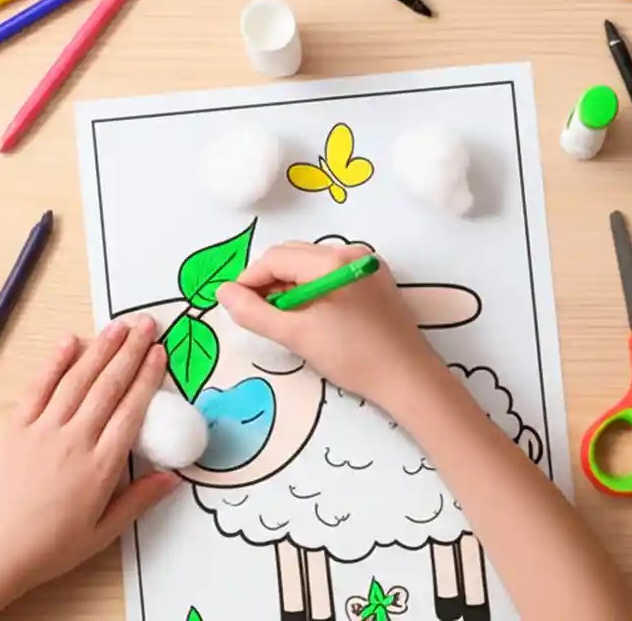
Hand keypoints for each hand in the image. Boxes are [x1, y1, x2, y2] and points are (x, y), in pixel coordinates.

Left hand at [0, 316, 179, 620]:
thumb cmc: (53, 545)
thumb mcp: (105, 531)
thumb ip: (140, 499)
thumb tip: (175, 476)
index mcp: (101, 467)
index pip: (132, 410)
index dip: (148, 377)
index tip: (159, 354)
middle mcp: (74, 441)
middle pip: (109, 386)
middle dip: (130, 351)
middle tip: (147, 325)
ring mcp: (43, 431)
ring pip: (77, 380)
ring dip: (100, 348)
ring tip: (119, 326)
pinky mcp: (17, 428)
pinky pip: (38, 388)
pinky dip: (54, 362)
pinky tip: (70, 341)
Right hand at [215, 242, 446, 408]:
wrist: (409, 379)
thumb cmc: (353, 357)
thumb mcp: (297, 335)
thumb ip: (255, 312)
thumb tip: (223, 292)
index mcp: (332, 260)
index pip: (276, 257)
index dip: (249, 279)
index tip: (235, 305)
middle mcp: (351, 252)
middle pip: (293, 256)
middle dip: (269, 281)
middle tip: (258, 314)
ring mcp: (366, 264)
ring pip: (311, 265)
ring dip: (289, 286)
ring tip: (283, 319)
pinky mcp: (375, 281)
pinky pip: (331, 275)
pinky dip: (312, 290)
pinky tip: (310, 317)